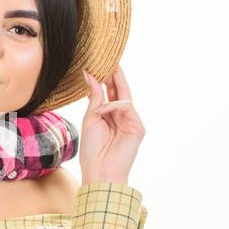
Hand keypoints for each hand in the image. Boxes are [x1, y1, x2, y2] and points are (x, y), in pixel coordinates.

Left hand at [78, 67, 144, 184]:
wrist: (100, 172)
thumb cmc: (92, 150)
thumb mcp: (90, 119)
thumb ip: (95, 98)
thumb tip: (90, 75)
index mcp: (110, 116)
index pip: (109, 93)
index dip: (105, 78)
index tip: (98, 63)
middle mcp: (122, 118)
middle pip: (120, 92)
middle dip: (114, 75)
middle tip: (108, 57)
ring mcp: (131, 122)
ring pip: (124, 97)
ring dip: (113, 84)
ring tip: (104, 71)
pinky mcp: (138, 128)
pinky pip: (127, 107)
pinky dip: (114, 106)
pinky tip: (102, 111)